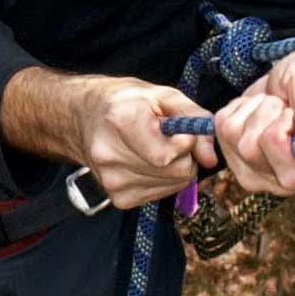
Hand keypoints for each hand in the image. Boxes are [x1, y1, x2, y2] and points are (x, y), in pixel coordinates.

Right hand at [69, 77, 219, 208]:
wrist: (84, 118)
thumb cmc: (127, 102)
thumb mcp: (163, 96)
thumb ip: (194, 120)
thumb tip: (210, 159)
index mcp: (120, 121)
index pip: (166, 155)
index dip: (184, 143)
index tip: (180, 130)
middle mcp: (110, 155)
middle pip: (175, 171)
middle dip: (184, 155)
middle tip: (169, 139)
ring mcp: (111, 181)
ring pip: (173, 184)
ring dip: (176, 168)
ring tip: (156, 149)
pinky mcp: (118, 199)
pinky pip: (162, 194)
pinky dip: (165, 180)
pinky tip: (148, 163)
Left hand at [213, 47, 294, 195]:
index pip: (290, 173)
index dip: (282, 134)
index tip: (292, 113)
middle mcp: (285, 182)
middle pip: (251, 150)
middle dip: (266, 115)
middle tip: (286, 107)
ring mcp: (257, 172)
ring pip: (235, 137)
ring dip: (255, 109)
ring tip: (277, 106)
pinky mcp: (235, 158)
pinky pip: (222, 127)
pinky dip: (240, 107)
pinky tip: (260, 109)